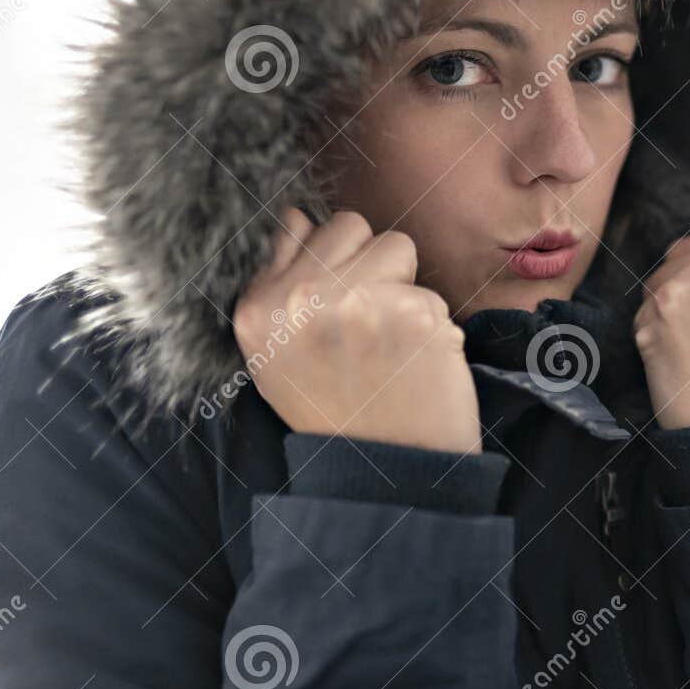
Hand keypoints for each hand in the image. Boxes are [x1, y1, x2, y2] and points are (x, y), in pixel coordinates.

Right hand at [231, 206, 481, 452]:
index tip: (336, 294)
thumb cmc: (336, 408)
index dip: (329, 255)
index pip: (297, 225)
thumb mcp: (276, 353)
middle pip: (352, 225)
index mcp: (255, 308)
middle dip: (367, 263)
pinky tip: (418, 364)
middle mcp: (300, 299)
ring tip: (391, 341)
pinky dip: (434, 326)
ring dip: (403, 286)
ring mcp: (358, 302)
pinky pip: (432, 291)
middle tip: (368, 323)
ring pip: (397, 245)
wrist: (386, 473)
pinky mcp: (413, 313)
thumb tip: (298, 216)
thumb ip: (279, 281)